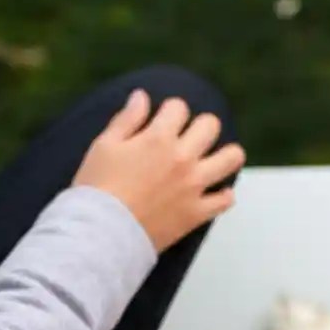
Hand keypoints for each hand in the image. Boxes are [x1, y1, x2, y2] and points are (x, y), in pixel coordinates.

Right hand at [74, 89, 244, 252]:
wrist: (101, 233)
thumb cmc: (97, 188)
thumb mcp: (104, 146)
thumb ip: (127, 119)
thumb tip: (142, 96)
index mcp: (158, 138)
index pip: (178, 107)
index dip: (170, 111)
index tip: (163, 121)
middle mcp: (182, 158)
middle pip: (211, 125)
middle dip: (200, 126)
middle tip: (188, 138)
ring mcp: (194, 186)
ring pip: (232, 158)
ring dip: (225, 155)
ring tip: (212, 159)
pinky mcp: (197, 213)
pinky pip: (226, 199)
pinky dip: (222, 195)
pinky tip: (211, 192)